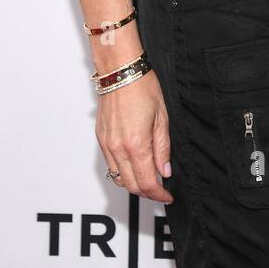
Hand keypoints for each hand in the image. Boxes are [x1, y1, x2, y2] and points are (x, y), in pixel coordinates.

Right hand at [96, 70, 173, 202]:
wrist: (120, 72)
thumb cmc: (143, 88)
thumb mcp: (162, 118)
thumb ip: (162, 148)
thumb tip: (164, 171)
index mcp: (136, 144)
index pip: (147, 182)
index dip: (158, 194)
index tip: (167, 196)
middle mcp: (118, 148)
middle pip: (131, 185)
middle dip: (147, 193)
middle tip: (160, 191)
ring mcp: (107, 144)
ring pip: (118, 178)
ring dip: (134, 184)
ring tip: (149, 180)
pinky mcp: (101, 139)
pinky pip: (110, 165)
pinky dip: (123, 172)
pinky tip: (134, 166)